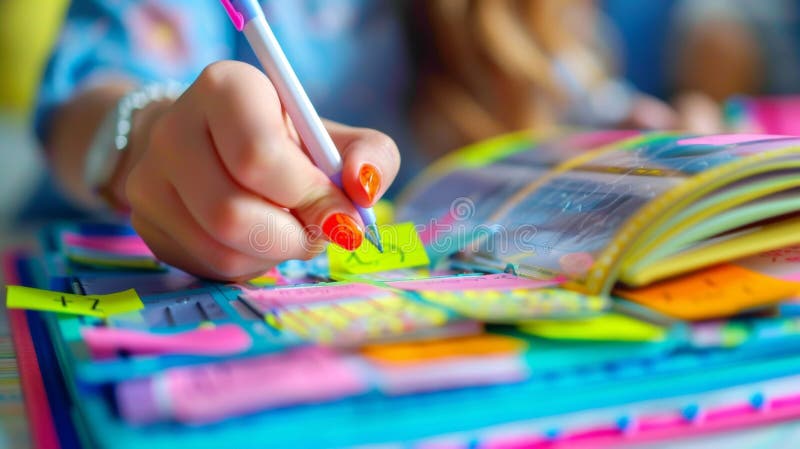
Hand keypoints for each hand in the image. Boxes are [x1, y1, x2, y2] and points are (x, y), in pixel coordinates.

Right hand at [122, 61, 399, 279]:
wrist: (212, 144)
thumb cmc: (285, 140)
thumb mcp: (335, 137)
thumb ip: (371, 155)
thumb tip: (364, 188)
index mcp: (225, 88)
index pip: (258, 157)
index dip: (309, 196)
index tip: (341, 210)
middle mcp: (173, 128)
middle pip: (232, 213)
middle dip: (292, 236)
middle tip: (319, 230)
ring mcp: (149, 178)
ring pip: (220, 247)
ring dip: (274, 254)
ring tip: (292, 232)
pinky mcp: (144, 221)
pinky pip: (206, 265)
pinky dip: (249, 264)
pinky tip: (259, 240)